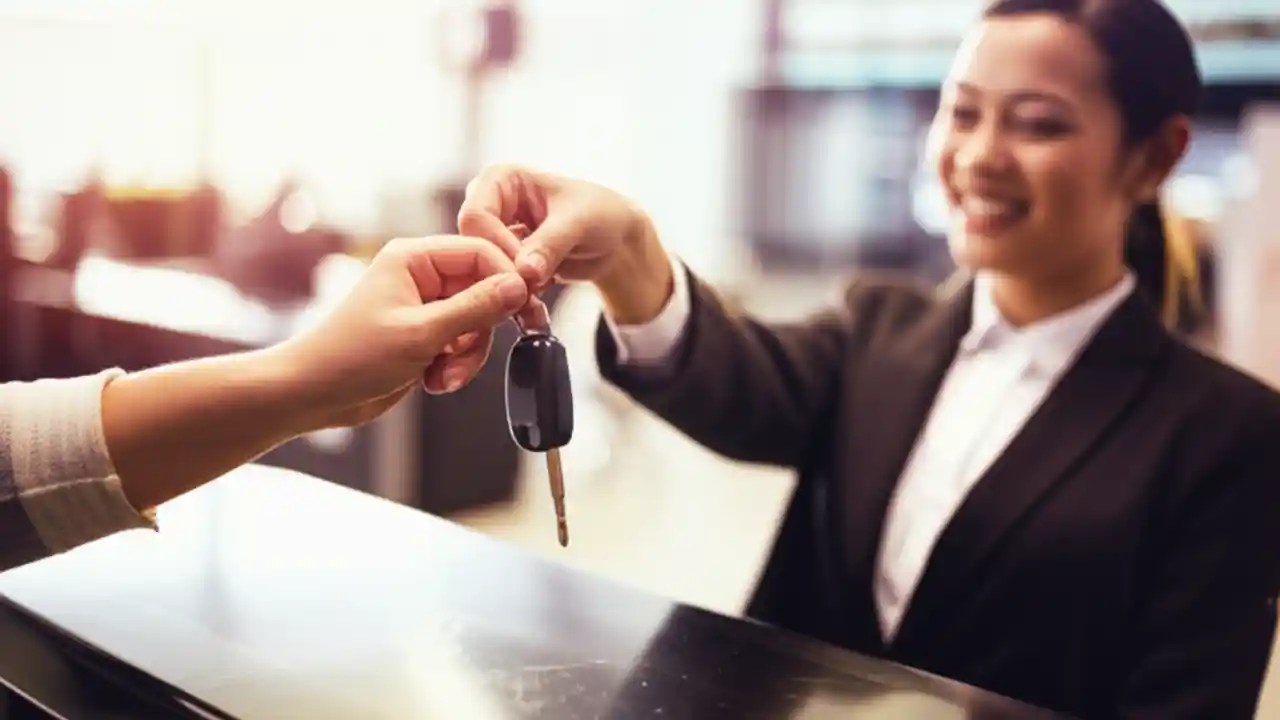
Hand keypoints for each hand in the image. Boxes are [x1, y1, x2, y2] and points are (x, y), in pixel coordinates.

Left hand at [278, 235, 529, 427]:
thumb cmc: (350, 357)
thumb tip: (517, 287)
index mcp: (413, 259)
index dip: (506, 279)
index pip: (480, 253)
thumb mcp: (421, 332)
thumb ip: (474, 308)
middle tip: (475, 353)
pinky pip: (462, 345)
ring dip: (468, 355)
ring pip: (476, 323)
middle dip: (481, 329)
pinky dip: (456, 366)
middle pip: (484, 290)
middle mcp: (420, 277)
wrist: (314, 395)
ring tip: (444, 375)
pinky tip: (433, 381)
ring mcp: (424, 308)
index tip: (522, 308)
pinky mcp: (425, 336)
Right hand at [457, 165, 674, 324]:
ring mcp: (496, 234)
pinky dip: (515, 297)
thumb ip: (549, 245)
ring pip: (482, 268)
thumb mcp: (578, 223)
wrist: (617, 240)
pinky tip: (534, 304)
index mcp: (501, 179)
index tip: (524, 268)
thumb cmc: (601, 213)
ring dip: (507, 288)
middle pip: (473, 246)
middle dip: (501, 271)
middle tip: (529, 290)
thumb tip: (524, 273)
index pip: (474, 216)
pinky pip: (498, 283)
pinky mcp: (505, 260)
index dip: (495, 246)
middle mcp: (491, 204)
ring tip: (535, 299)